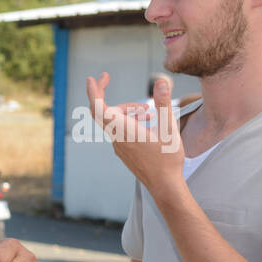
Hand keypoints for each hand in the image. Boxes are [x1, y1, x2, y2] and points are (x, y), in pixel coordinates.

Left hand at [86, 72, 183, 198]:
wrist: (164, 185)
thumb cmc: (168, 159)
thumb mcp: (169, 129)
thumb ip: (163, 104)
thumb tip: (161, 82)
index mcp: (125, 131)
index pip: (100, 109)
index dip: (94, 93)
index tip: (92, 79)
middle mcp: (117, 138)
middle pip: (101, 111)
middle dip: (103, 94)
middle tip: (106, 77)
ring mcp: (118, 145)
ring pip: (112, 120)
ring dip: (125, 110)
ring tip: (149, 112)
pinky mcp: (122, 150)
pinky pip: (118, 129)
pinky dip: (128, 120)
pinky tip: (147, 122)